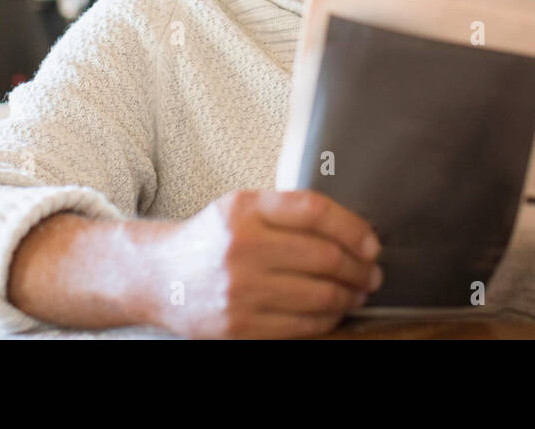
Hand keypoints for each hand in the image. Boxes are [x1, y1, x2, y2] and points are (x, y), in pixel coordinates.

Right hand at [145, 189, 382, 338]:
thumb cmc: (212, 239)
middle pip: (325, 257)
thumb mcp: (242, 206)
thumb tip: (353, 230)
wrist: (162, 278)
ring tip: (358, 292)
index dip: (353, 227)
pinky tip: (333, 312)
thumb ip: (288, 209)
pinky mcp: (239, 327)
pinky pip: (302, 326)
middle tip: (372, 272)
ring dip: (350, 296)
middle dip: (360, 268)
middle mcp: (241, 248)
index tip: (371, 242)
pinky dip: (328, 320)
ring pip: (320, 296)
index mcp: (245, 209)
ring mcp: (239, 291)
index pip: (314, 211)